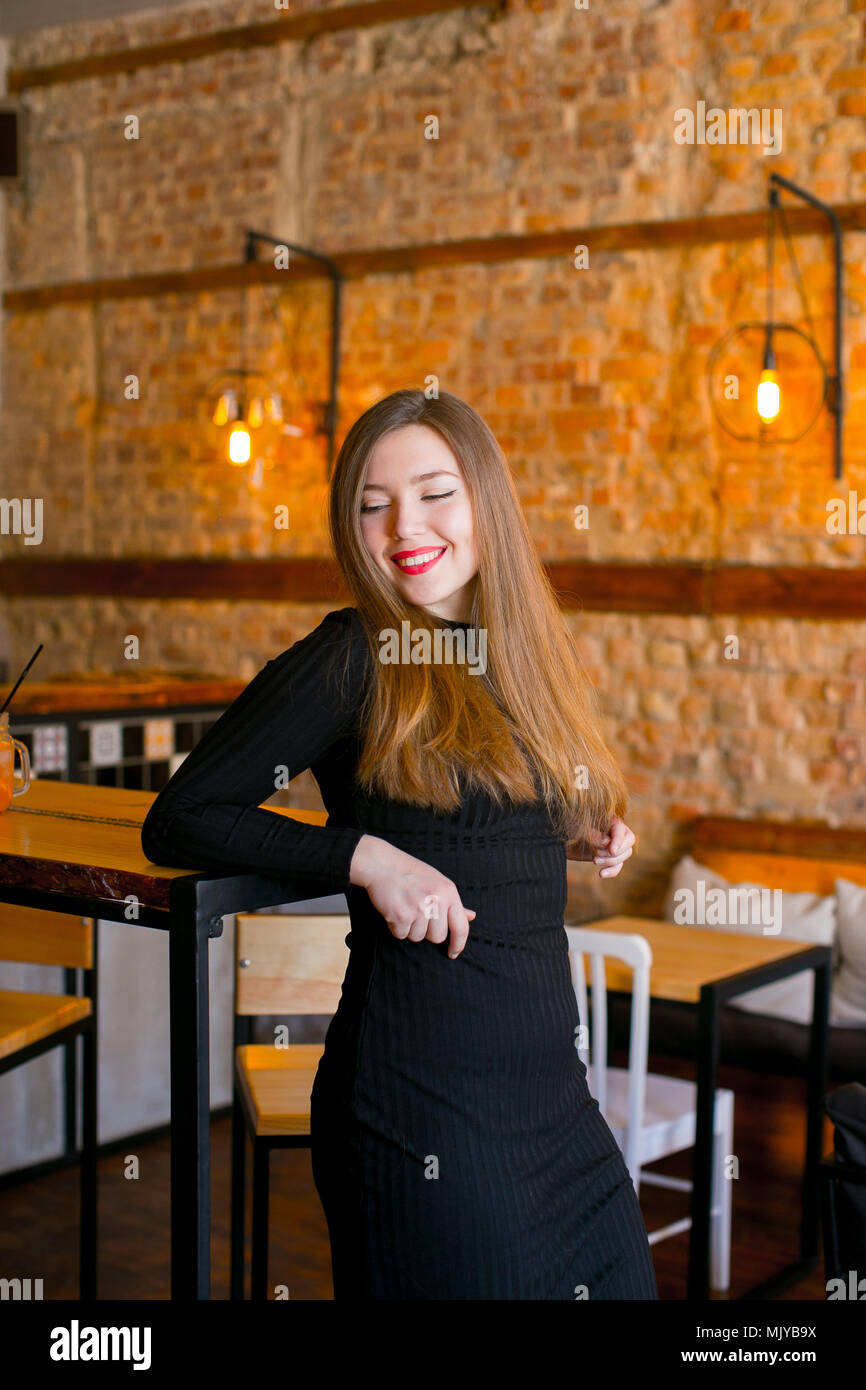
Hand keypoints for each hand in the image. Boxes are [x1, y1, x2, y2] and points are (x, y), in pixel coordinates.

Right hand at [349, 834, 475, 957]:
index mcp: (449, 892)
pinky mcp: (402, 916)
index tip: (453, 953)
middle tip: (416, 913)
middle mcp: (437, 901)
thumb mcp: (437, 882)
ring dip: (409, 928)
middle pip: (437, 937)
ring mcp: (420, 909)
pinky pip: (401, 935)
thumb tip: (471, 916)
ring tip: (404, 907)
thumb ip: (453, 903)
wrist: (382, 865)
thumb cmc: (410, 873)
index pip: (461, 926)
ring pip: (418, 937)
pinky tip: (394, 910)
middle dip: (426, 931)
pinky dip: (395, 926)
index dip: (458, 944)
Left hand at [566, 816, 636, 877]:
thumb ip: (593, 835)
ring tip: (594, 861)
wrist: (556, 838)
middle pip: (628, 844)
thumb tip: (607, 843)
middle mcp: (613, 830)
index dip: (619, 841)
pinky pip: (618, 865)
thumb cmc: (566, 827)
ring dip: (611, 862)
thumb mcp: (578, 828)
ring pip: (624, 855)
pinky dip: (612, 871)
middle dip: (614, 853)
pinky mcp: (607, 856)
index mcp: (609, 818)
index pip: (623, 830)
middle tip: (596, 857)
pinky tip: (601, 874)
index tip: (611, 851)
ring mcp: (611, 844)